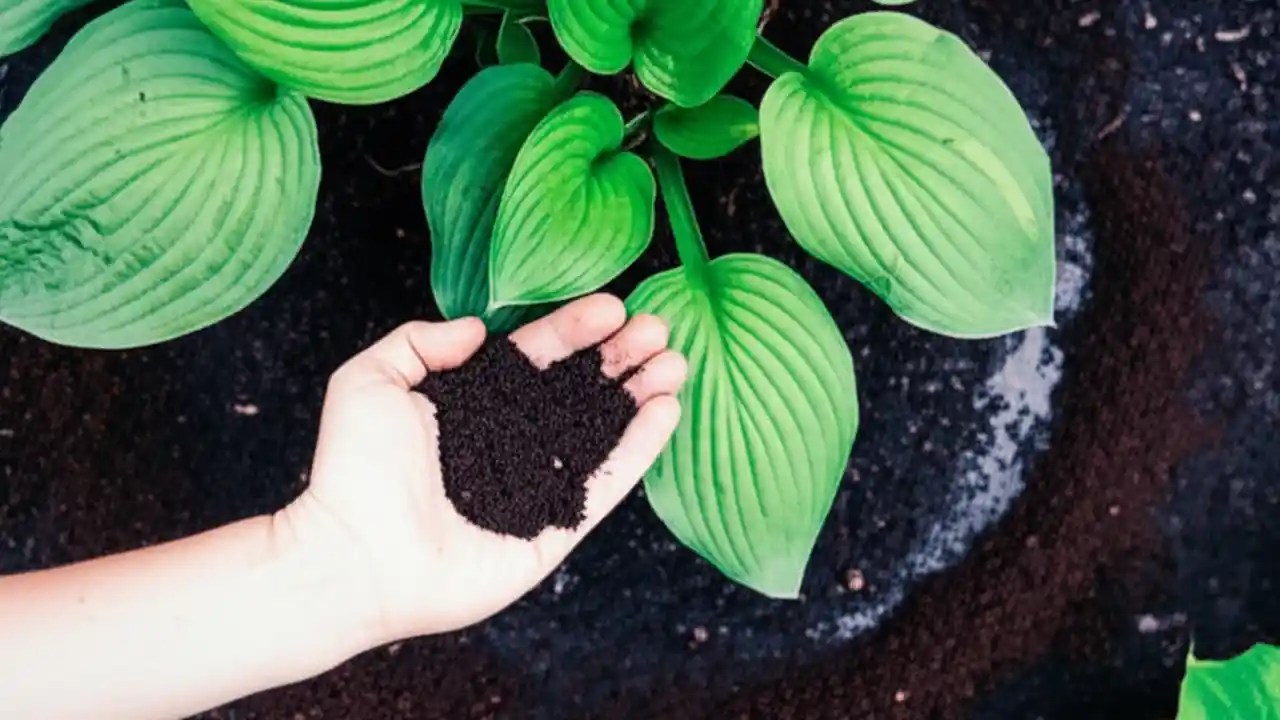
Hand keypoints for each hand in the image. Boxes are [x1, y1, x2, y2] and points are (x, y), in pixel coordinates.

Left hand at [277, 295, 686, 647]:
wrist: (354, 555)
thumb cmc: (352, 471)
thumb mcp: (370, 379)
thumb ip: (420, 342)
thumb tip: (477, 330)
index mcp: (475, 405)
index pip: (538, 357)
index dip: (577, 330)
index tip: (614, 306)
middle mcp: (512, 442)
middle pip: (580, 389)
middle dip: (621, 358)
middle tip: (660, 330)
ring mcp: (536, 486)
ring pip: (601, 431)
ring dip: (641, 396)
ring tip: (675, 363)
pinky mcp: (553, 530)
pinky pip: (604, 484)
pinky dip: (639, 449)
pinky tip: (666, 412)